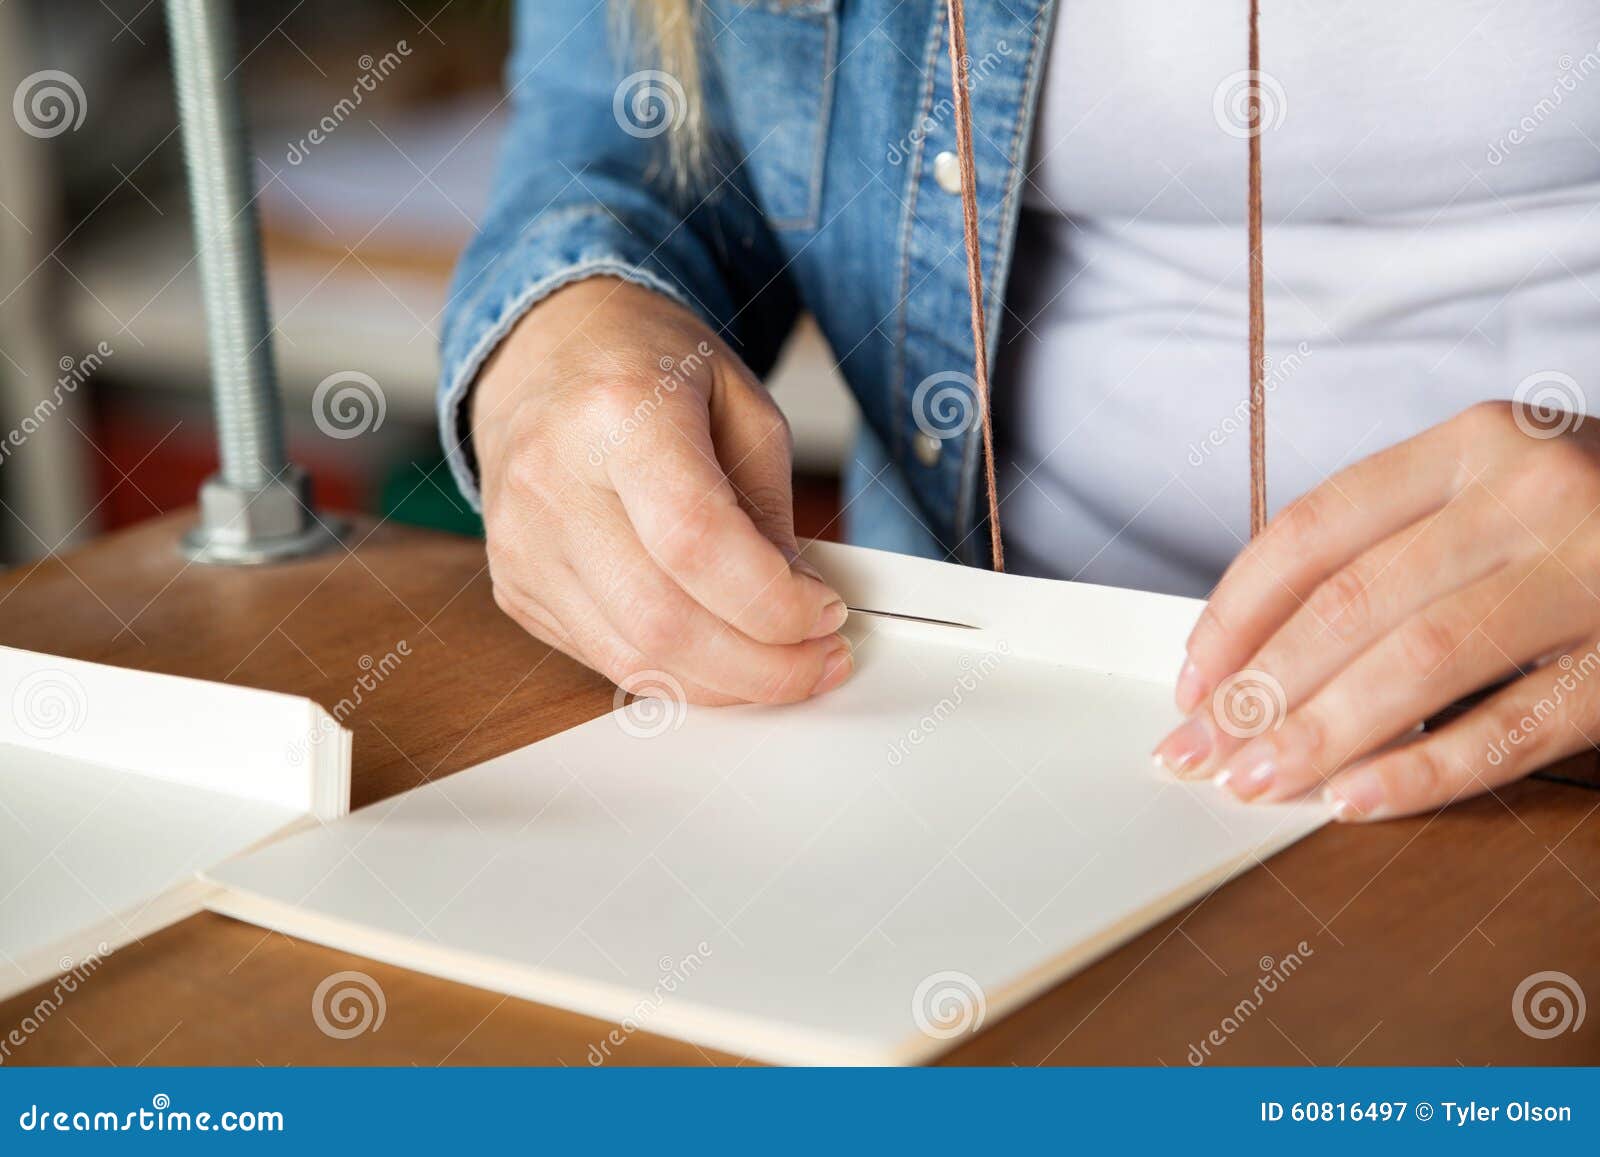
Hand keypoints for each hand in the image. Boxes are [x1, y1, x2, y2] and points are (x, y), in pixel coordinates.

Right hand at [471, 276, 851, 704]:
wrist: (544, 350)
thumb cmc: (648, 367)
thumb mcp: (743, 406)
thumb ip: (770, 510)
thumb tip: (794, 611)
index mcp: (617, 413)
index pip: (695, 540)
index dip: (772, 600)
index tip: (827, 612)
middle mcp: (552, 481)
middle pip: (664, 621)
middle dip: (763, 666)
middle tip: (821, 658)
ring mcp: (523, 543)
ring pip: (636, 661)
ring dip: (728, 682)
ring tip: (784, 661)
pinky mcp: (514, 587)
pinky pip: (610, 660)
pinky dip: (680, 671)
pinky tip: (720, 649)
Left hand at [1154, 399, 1599, 819]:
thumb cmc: (1592, 519)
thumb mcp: (1495, 492)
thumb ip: (1394, 547)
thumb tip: (1254, 654)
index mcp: (1474, 443)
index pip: (1313, 530)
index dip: (1235, 614)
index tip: (1192, 680)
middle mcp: (1532, 492)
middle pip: (1352, 603)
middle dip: (1257, 689)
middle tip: (1198, 750)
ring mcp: (1594, 573)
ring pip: (1419, 664)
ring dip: (1319, 734)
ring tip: (1256, 780)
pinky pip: (1513, 728)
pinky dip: (1424, 770)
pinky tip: (1355, 801)